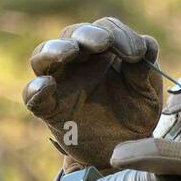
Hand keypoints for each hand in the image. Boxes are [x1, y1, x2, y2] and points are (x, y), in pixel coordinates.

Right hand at [23, 17, 162, 172]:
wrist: (125, 150)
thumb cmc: (135, 114)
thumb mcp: (148, 92)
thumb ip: (145, 70)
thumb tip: (146, 44)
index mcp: (102, 52)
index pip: (105, 30)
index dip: (119, 35)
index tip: (137, 54)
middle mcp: (77, 62)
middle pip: (71, 35)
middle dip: (87, 34)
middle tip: (104, 42)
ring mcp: (59, 84)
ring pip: (42, 57)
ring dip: (55, 50)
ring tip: (70, 51)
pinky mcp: (49, 109)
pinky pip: (33, 97)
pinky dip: (36, 89)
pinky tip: (46, 85)